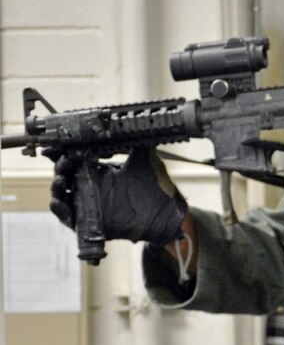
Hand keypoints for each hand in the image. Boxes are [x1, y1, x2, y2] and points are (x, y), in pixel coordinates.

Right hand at [49, 148, 187, 244]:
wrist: (166, 213)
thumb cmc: (155, 188)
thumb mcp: (145, 160)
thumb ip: (138, 143)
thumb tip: (137, 123)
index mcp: (99, 170)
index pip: (75, 159)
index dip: (65, 152)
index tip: (60, 146)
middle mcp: (90, 186)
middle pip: (65, 174)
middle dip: (60, 166)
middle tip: (64, 162)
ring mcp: (88, 203)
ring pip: (63, 194)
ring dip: (57, 187)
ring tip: (61, 181)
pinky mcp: (89, 220)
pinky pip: (69, 217)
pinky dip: (61, 211)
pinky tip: (59, 202)